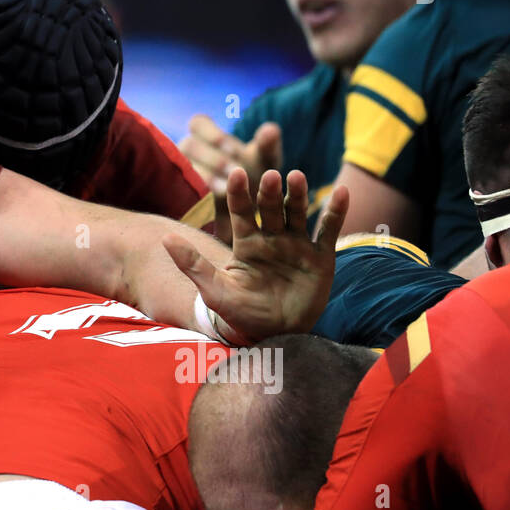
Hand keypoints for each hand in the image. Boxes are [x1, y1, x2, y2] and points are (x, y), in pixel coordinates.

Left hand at [162, 167, 347, 343]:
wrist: (272, 336)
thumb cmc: (239, 313)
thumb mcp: (213, 290)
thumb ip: (192, 264)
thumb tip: (165, 238)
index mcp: (246, 242)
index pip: (241, 212)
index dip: (239, 194)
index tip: (235, 173)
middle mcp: (272, 238)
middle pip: (270, 209)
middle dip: (269, 193)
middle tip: (270, 175)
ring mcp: (297, 245)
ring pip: (297, 214)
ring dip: (298, 195)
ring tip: (296, 176)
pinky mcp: (320, 257)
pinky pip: (328, 231)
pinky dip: (335, 213)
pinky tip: (344, 193)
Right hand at [179, 115, 280, 196]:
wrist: (248, 208)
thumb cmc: (255, 174)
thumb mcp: (264, 160)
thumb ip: (267, 145)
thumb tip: (272, 129)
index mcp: (204, 133)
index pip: (198, 124)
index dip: (213, 135)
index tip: (233, 150)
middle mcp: (186, 150)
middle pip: (190, 146)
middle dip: (214, 159)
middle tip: (235, 172)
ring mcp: (179, 172)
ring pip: (186, 170)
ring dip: (207, 178)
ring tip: (227, 190)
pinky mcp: (180, 196)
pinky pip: (182, 194)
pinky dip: (198, 197)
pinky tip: (215, 204)